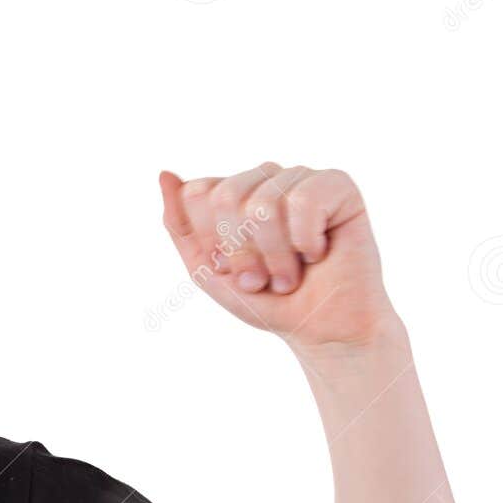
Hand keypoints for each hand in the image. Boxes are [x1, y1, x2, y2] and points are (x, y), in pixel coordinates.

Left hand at [158, 162, 399, 351]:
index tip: (233, 270)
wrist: (320, 329)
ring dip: (275, 256)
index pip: (197, 194)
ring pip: (265, 205)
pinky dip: (305, 240)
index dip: (213, 243)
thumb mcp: (206, 269)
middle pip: (227, 197)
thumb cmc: (266, 300)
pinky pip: (305, 201)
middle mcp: (265, 178)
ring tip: (289, 275)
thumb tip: (165, 174)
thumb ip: (180, 225)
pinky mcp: (338, 185)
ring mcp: (301, 177)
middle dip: (242, 252)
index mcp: (232, 192)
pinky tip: (317, 253)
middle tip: (262, 278)